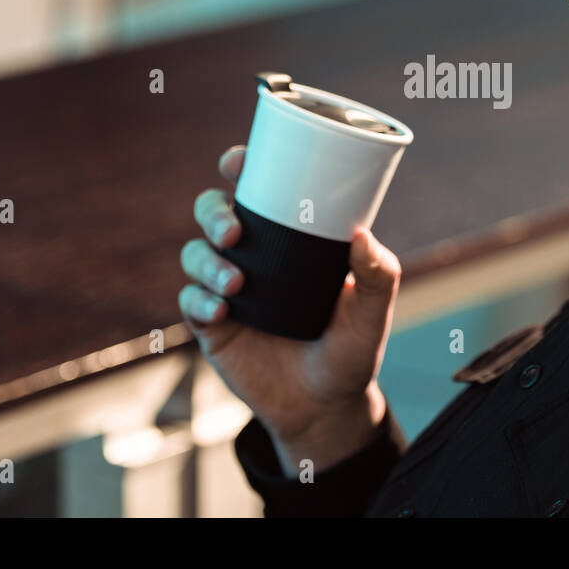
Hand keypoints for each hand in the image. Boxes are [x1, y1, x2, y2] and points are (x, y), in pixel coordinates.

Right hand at [178, 145, 401, 469]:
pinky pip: (191, 302)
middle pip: (213, 212)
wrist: (327, 405)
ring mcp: (229, 289)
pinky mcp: (212, 326)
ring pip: (195, 254)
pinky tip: (221, 312)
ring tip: (235, 284)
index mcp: (288, 237)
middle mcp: (254, 255)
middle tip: (234, 231)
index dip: (241, 167)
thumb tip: (363, 235)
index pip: (257, 189)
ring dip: (206, 261)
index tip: (240, 162)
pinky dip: (200, 302)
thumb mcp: (371, 311)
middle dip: (213, 212)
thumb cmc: (352, 348)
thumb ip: (377, 274)